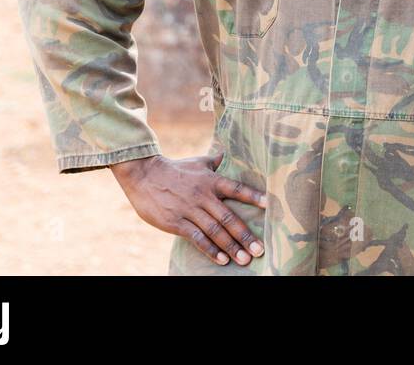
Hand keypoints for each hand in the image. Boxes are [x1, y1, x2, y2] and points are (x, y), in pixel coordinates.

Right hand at [109, 153, 266, 266]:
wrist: (143, 175)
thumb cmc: (175, 169)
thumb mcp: (198, 162)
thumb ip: (216, 162)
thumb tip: (230, 154)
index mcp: (211, 180)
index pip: (237, 189)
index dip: (253, 196)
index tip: (270, 206)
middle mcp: (203, 195)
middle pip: (228, 217)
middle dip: (245, 235)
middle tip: (260, 249)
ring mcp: (189, 210)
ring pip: (214, 230)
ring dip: (230, 246)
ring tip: (244, 259)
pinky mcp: (175, 222)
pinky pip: (196, 238)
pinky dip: (209, 250)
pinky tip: (221, 260)